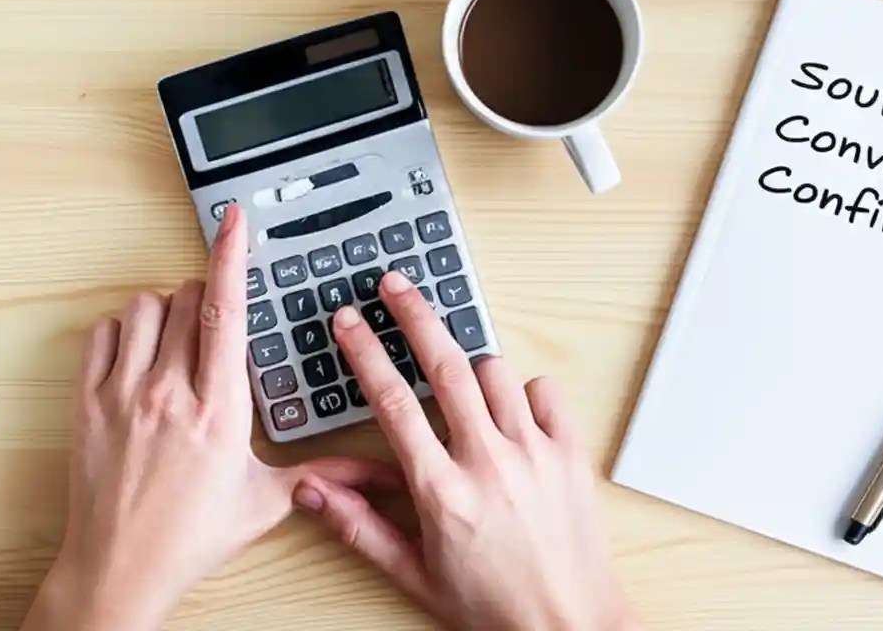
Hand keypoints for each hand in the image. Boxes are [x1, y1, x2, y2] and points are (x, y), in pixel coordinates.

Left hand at [22, 206, 399, 629]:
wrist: (120, 571)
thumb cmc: (190, 540)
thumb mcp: (267, 503)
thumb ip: (324, 474)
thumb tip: (379, 474)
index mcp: (220, 409)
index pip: (226, 311)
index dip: (232, 257)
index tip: (235, 221)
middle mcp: (169, 392)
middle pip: (186, 300)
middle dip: (206, 296)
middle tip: (218, 324)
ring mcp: (123, 395)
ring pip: (142, 309)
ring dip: (165, 310)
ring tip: (179, 340)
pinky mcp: (87, 405)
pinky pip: (100, 336)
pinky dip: (122, 331)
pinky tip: (138, 355)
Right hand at [295, 271, 638, 630]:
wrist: (570, 623)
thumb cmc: (493, 604)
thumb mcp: (414, 574)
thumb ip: (360, 527)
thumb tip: (311, 492)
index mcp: (442, 491)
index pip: (393, 403)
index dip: (365, 354)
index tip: (348, 323)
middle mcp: (489, 461)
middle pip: (446, 365)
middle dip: (414, 315)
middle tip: (394, 285)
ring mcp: (535, 452)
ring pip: (496, 372)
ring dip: (472, 366)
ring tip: (460, 383)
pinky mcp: (571, 452)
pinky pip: (545, 391)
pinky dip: (525, 391)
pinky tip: (512, 414)